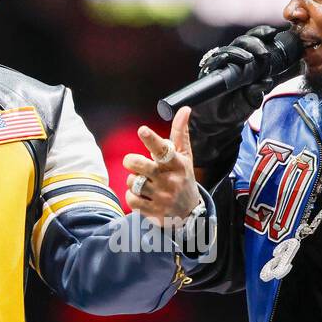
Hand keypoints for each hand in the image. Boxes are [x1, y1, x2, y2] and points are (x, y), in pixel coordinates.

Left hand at [123, 106, 202, 229]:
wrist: (191, 212)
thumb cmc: (184, 178)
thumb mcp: (185, 156)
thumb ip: (181, 133)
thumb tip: (184, 109)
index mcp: (176, 164)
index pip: (163, 150)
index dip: (151, 140)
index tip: (142, 130)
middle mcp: (170, 180)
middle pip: (140, 165)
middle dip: (131, 161)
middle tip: (133, 162)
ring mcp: (161, 197)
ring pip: (132, 182)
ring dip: (133, 180)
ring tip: (144, 182)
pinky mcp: (153, 211)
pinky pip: (131, 199)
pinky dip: (132, 196)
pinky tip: (142, 195)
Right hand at [189, 25, 280, 169]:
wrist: (216, 123)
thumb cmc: (235, 108)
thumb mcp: (252, 101)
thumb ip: (259, 91)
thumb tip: (267, 81)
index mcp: (247, 62)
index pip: (254, 42)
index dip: (262, 34)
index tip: (274, 33)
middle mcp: (233, 60)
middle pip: (242, 41)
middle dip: (254, 42)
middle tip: (264, 53)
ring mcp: (220, 65)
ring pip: (228, 49)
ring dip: (239, 52)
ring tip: (250, 59)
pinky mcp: (208, 73)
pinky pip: (213, 62)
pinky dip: (221, 59)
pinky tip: (226, 59)